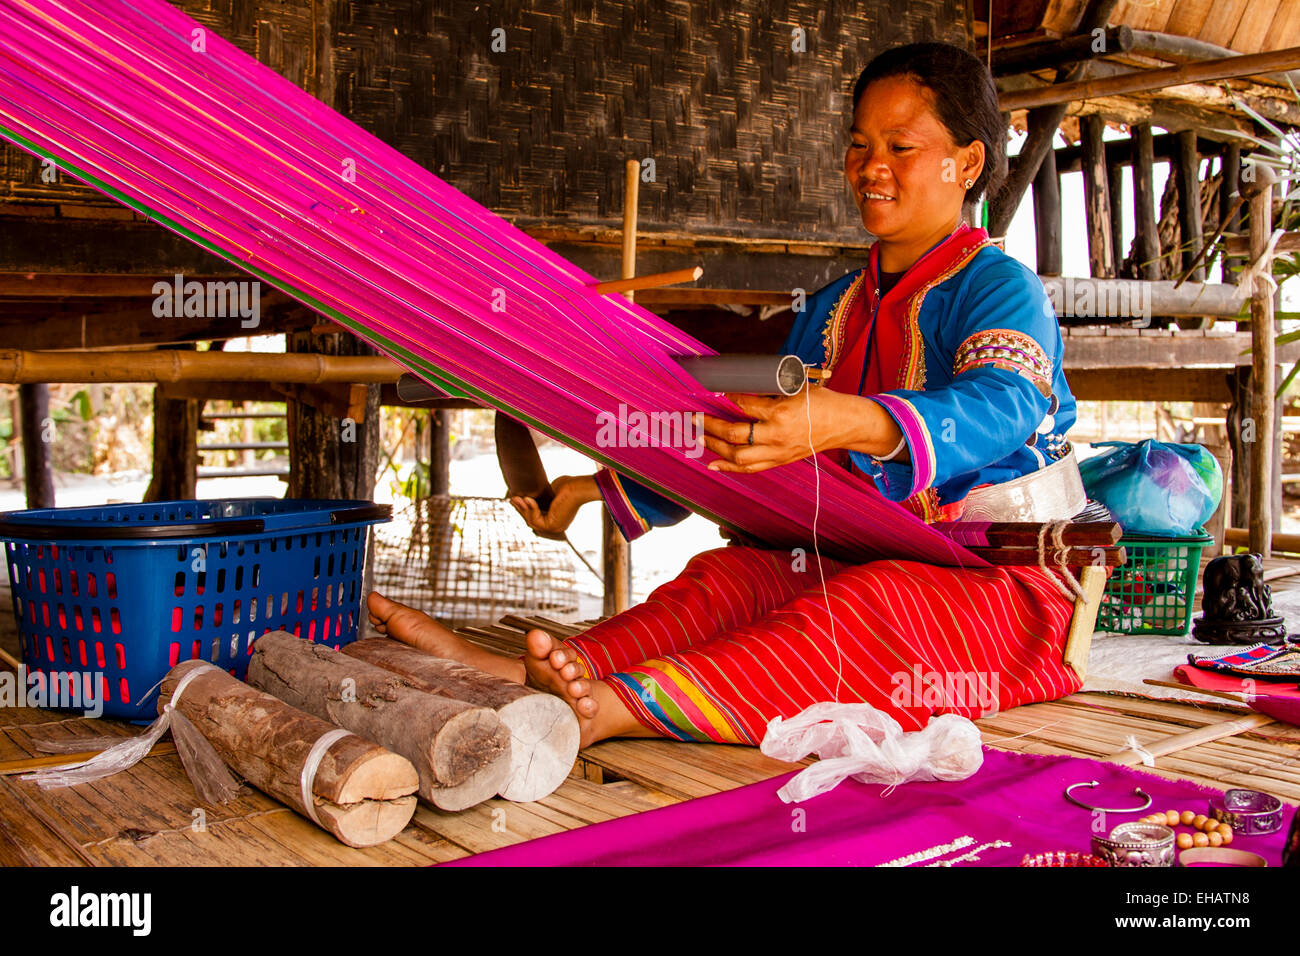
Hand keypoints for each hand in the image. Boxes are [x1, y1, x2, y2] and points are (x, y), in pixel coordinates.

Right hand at [509, 474, 599, 534]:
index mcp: (557, 519)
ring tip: (516, 498)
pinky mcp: (553, 525)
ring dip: (523, 509)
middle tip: (512, 499)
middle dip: (521, 510)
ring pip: (532, 521)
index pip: (537, 518)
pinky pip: (536, 519)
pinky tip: (527, 498)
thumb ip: (540, 497)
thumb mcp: (550, 492)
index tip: (516, 500)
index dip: (525, 510)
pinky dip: (530, 509)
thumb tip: (527, 496)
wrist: (578, 487)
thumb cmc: (568, 486)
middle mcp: (556, 526)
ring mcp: (555, 527)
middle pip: (533, 521)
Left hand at [699, 388, 905, 473]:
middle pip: (735, 434)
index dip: (725, 397)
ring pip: (738, 456)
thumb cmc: (821, 402)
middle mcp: (777, 435)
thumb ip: (768, 390)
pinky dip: (728, 467)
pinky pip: (749, 468)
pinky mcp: (779, 461)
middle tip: (693, 417)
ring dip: (714, 447)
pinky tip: (712, 463)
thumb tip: (739, 386)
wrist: (844, 424)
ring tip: (698, 437)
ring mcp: (778, 451)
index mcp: (781, 412)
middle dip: (710, 425)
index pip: (744, 404)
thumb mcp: (796, 388)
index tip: (710, 391)